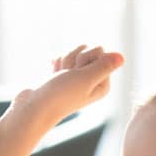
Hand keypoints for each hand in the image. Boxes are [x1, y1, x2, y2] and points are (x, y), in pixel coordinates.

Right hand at [9, 44, 124, 124]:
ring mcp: (76, 77)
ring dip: (63, 61)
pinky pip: (61, 56)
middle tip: (67, 76)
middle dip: (74, 58)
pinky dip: (55, 63)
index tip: (78, 73)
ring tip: (58, 77)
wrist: (34, 106)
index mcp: (102, 83)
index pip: (100, 51)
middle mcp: (91, 80)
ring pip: (73, 51)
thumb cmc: (61, 95)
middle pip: (87, 49)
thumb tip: (122, 57)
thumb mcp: (86, 78)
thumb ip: (105, 66)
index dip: (86, 57)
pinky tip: (52, 75)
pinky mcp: (62, 74)